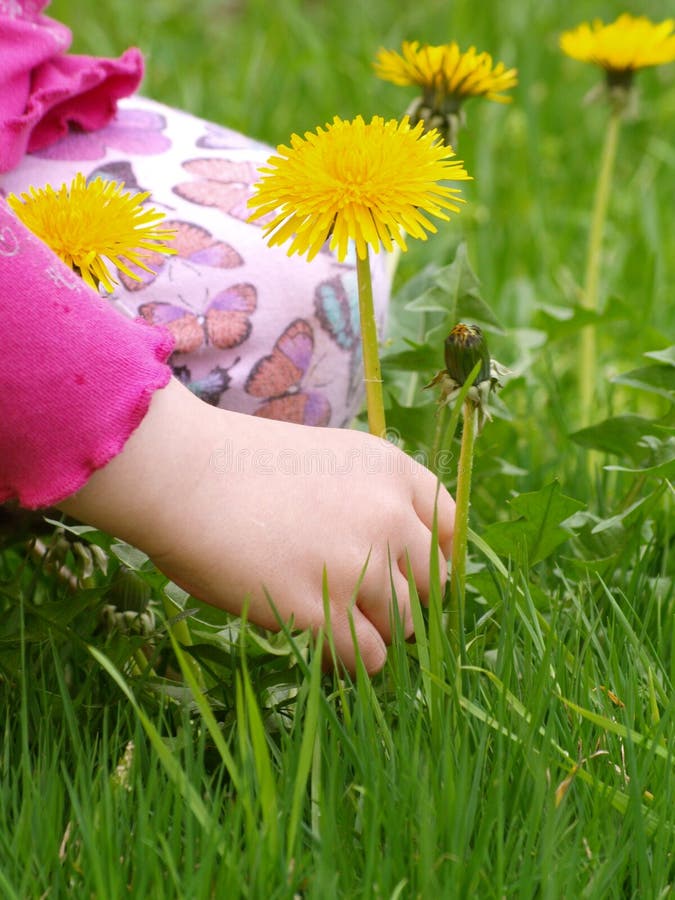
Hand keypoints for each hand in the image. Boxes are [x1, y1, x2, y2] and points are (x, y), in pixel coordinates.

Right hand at [59, 379, 453, 673]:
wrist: (183, 475)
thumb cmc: (243, 469)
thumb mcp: (329, 461)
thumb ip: (372, 498)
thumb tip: (397, 555)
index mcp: (393, 473)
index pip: (453, 532)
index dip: (432, 562)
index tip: (407, 578)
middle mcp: (389, 516)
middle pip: (434, 586)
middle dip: (403, 601)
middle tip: (360, 604)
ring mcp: (360, 564)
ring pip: (404, 627)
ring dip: (374, 633)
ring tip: (331, 623)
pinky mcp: (324, 609)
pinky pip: (369, 657)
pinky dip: (350, 660)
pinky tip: (317, 642)